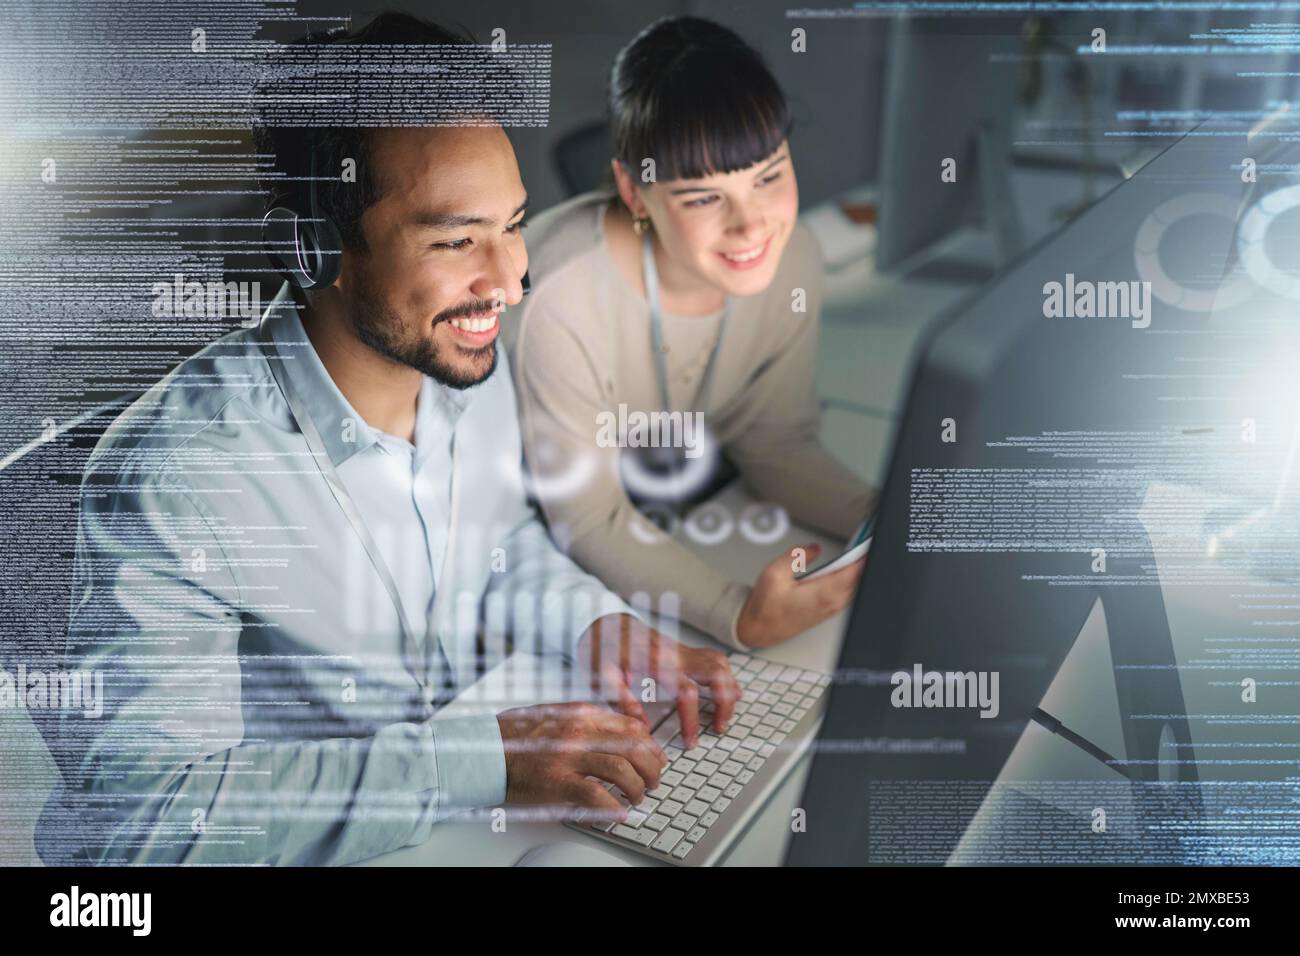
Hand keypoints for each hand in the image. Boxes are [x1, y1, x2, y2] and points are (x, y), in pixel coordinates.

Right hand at [496, 702, 666, 820]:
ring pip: (621, 770)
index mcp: (581, 713)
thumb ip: (584, 719)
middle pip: (633, 747)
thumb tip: (615, 728)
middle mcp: (579, 731)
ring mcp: (569, 756)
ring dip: (637, 788)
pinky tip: (619, 813)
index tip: (655, 756)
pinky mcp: (557, 781)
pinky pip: (596, 795)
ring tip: (638, 797)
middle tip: (654, 780)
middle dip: (651, 767)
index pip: (630, 725)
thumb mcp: (555, 713)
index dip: (649, 744)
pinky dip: (613, 806)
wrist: (486, 750)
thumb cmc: (517, 735)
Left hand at [575, 614, 740, 748]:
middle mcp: (674, 652)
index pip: (686, 691)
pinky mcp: (683, 649)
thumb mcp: (602, 677)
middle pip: (716, 673)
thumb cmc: (601, 649)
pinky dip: (725, 674)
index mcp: (655, 661)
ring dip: (728, 689)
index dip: (692, 719)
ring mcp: (681, 649)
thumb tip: (642, 727)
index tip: (690, 741)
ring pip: (719, 663)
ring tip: (725, 714)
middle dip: (724, 702)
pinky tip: (728, 690)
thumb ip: (623, 701)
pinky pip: (713, 658)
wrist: (603, 621)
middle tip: (718, 727)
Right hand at [736, 542, 863, 648]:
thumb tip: (814, 548)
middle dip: (865, 563)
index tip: (870, 544)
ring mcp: (831, 609)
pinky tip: (852, 571)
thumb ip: (796, 556)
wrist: (758, 629)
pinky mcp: (828, 611)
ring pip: (856, 589)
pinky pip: (849, 594)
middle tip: (868, 544)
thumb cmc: (765, 607)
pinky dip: (854, 582)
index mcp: (822, 593)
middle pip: (859, 581)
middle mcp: (831, 603)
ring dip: (860, 573)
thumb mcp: (774, 573)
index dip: (864, 557)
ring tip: (862, 554)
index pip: (854, 572)